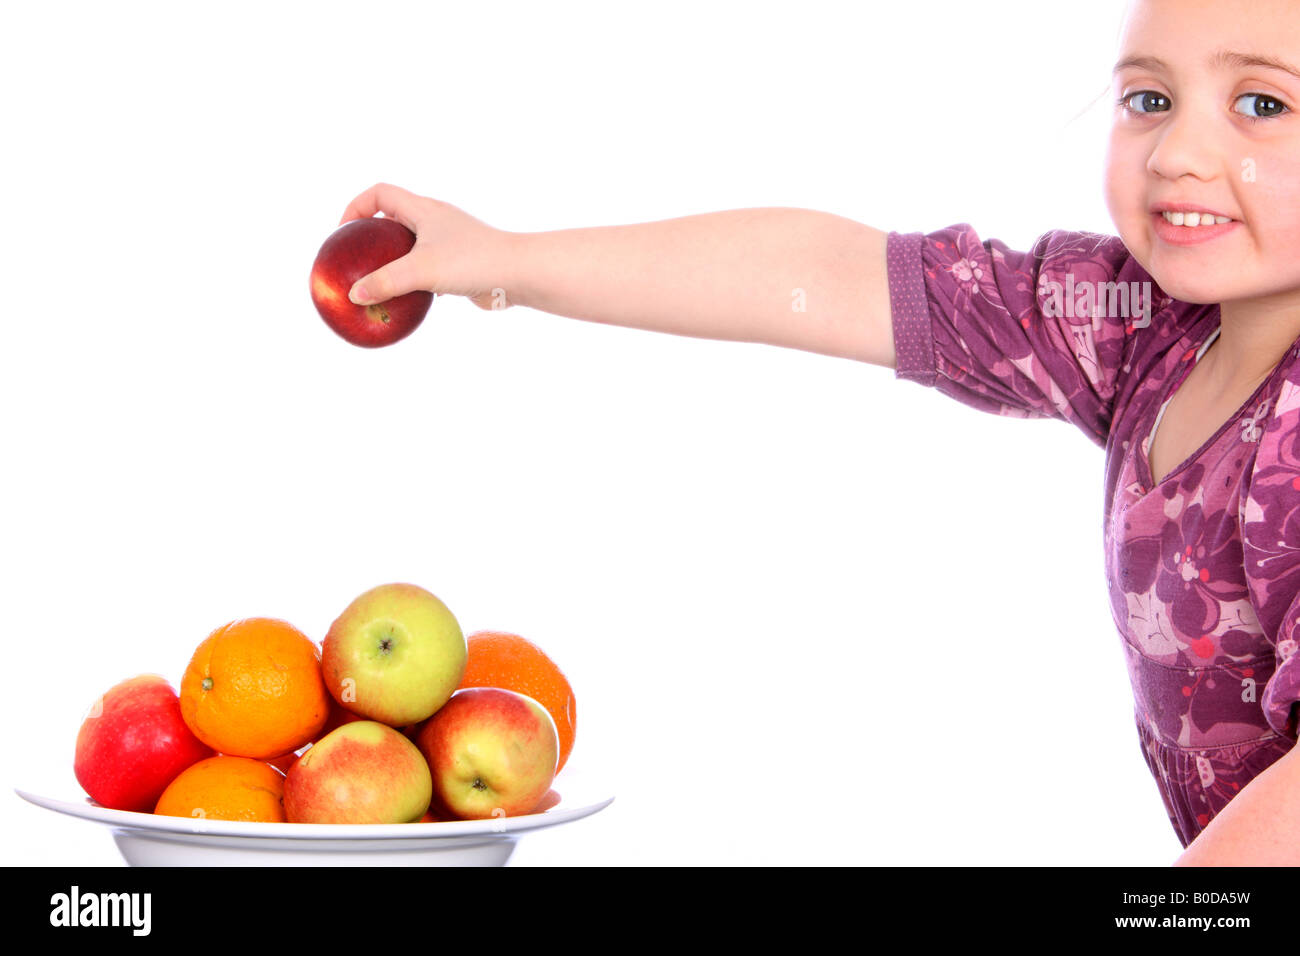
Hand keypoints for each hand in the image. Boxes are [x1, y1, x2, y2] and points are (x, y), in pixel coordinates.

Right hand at [337, 182, 514, 310]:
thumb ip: (385, 281)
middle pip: (393, 218)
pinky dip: (414, 281)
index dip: (356, 207)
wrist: (519, 274)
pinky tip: (407, 301)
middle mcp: (436, 221)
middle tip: (356, 259)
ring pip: (412, 247)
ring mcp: (450, 242)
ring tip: (376, 283)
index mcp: (424, 209)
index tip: (343, 233)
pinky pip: (428, 269)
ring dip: (393, 262)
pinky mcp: (460, 264)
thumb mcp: (421, 270)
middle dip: (372, 236)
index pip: (380, 193)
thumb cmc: (473, 262)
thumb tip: (353, 295)